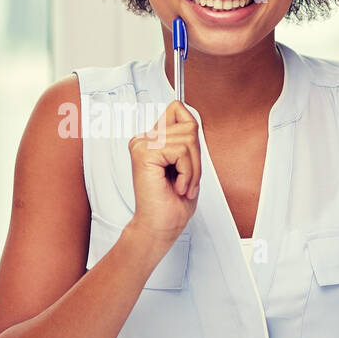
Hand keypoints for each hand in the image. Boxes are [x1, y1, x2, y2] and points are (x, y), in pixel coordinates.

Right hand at [126, 100, 201, 247]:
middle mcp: (144, 140)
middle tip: (187, 181)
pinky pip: (181, 151)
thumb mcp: (187, 165)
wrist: (159, 228)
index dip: (191, 129)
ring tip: (182, 186)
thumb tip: (189, 117)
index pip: (177, 109)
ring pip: (188, 139)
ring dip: (193, 169)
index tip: (189, 158)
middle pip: (189, 126)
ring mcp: (142, 144)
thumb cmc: (171, 205)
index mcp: (151, 141)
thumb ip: (186, 140)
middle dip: (196, 158)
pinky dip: (187, 172)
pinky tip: (176, 186)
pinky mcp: (144, 153)